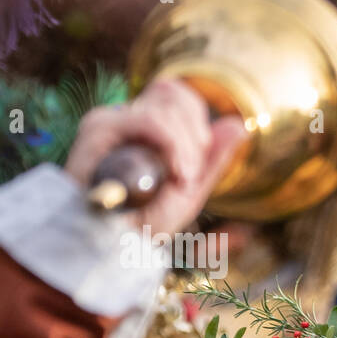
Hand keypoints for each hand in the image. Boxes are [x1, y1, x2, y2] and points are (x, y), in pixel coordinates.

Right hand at [64, 78, 246, 237]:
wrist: (112, 244)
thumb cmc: (148, 221)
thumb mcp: (191, 191)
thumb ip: (214, 158)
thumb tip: (238, 124)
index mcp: (145, 128)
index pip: (179, 97)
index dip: (198, 127)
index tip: (193, 170)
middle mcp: (124, 117)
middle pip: (173, 93)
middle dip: (195, 135)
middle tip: (187, 175)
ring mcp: (109, 120)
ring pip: (166, 103)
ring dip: (186, 145)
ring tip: (179, 179)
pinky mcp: (98, 128)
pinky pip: (150, 119)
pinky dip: (172, 145)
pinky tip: (176, 173)